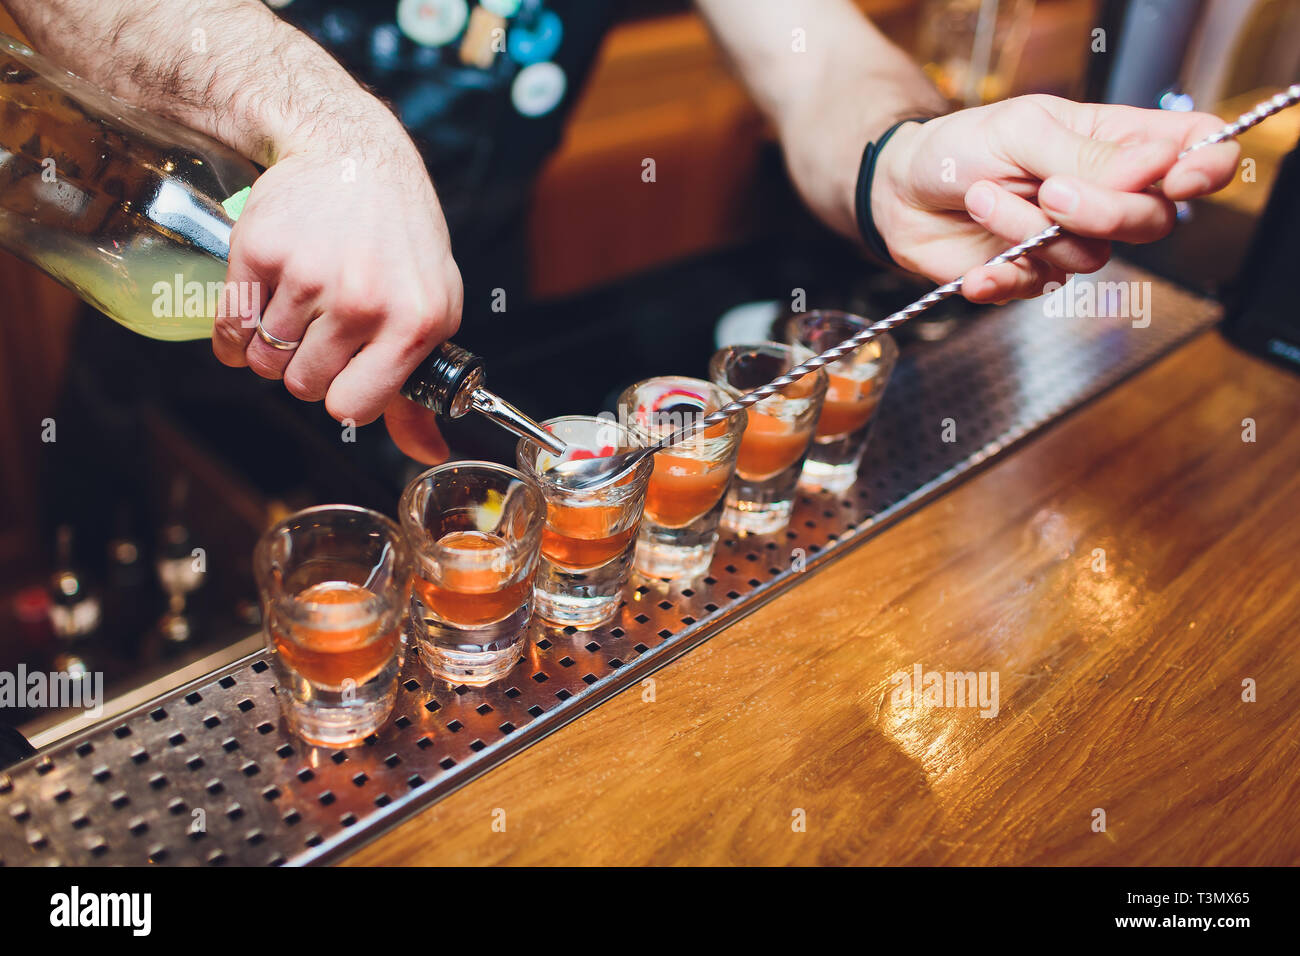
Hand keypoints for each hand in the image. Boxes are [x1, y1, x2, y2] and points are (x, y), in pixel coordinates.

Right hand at [214, 107, 460, 462]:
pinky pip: (230, 327)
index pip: (353, 408)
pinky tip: (256, 310)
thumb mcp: (432, 308)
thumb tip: (429, 454)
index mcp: (415, 324)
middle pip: (302, 386)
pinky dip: (233, 334)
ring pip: (264, 360)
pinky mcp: (260, 251)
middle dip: (303, 369)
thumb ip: (421, 386)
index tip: (346, 373)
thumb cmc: (400, 240)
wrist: (354, 155)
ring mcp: (310, 275)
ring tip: (293, 314)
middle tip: (319, 332)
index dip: (343, 395)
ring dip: (269, 350)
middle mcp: (365, 301)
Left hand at [871, 94, 1241, 302]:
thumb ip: (1087, 154)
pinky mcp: (1030, 275)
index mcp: (1114, 144)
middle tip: (1049, 190)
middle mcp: (1101, 196)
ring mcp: (1068, 239)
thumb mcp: (1021, 132)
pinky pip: (1036, 289)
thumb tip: (1153, 166)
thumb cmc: (960, 148)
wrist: (898, 190)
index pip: (1192, 152)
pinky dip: (1002, 275)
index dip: (1204, 168)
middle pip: (1153, 221)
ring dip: (1027, 230)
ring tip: (981, 196)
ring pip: (1090, 256)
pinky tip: (977, 266)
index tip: (1178, 179)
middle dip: (1103, 210)